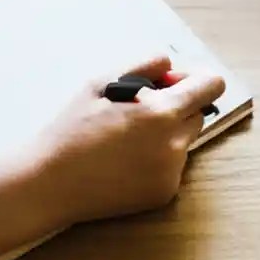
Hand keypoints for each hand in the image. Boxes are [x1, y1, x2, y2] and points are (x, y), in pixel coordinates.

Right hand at [20, 54, 225, 227]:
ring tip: (125, 139)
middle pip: (198, 113)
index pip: (212, 85)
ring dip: (166, 135)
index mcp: (162, 112)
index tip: (168, 84)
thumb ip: (145, 65)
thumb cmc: (71, 130)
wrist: (47, 185)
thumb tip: (172, 66)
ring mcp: (171, 172)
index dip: (193, 79)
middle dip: (176, 107)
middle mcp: (175, 144)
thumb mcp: (103, 83)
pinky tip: (124, 162)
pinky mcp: (164, 194)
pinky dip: (157, 161)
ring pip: (185, 141)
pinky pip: (173, 166)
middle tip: (138, 110)